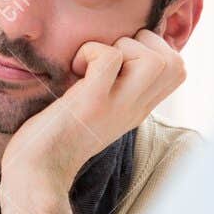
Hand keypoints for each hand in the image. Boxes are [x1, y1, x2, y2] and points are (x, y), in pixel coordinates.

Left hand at [2, 28, 184, 190]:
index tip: (121, 54)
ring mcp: (116, 106)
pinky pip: (110, 59)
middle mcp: (134, 108)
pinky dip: (91, 51)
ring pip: (154, 61)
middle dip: (145, 43)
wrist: (36, 171)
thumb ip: (115, 86)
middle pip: (176, 63)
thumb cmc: (55, 136)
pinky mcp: (91, 103)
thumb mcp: (98, 109)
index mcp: (138, 108)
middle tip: (112, 55)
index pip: (178, 70)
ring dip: (124, 46)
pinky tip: (74, 69)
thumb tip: (115, 53)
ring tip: (95, 62)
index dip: (155, 46)